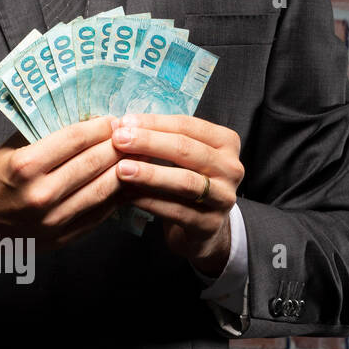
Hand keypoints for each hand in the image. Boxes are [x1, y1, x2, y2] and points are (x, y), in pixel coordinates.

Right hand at [0, 117, 125, 250]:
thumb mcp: (11, 149)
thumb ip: (46, 136)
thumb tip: (87, 119)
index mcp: (24, 167)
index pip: (75, 139)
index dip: (100, 126)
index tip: (114, 118)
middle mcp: (40, 195)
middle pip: (93, 164)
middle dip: (118, 145)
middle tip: (133, 134)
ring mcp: (53, 220)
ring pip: (102, 190)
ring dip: (124, 170)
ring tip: (136, 156)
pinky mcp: (61, 237)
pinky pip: (98, 214)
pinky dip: (115, 196)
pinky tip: (125, 182)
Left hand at [110, 113, 243, 274]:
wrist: (201, 227)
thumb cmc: (185, 181)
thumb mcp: (180, 157)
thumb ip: (159, 140)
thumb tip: (119, 126)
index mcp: (226, 142)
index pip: (187, 126)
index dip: (154, 123)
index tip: (123, 122)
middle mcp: (231, 168)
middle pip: (186, 150)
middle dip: (149, 143)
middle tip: (118, 140)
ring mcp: (223, 197)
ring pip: (184, 181)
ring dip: (149, 174)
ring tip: (121, 169)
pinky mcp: (210, 224)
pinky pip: (176, 210)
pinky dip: (149, 201)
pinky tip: (127, 195)